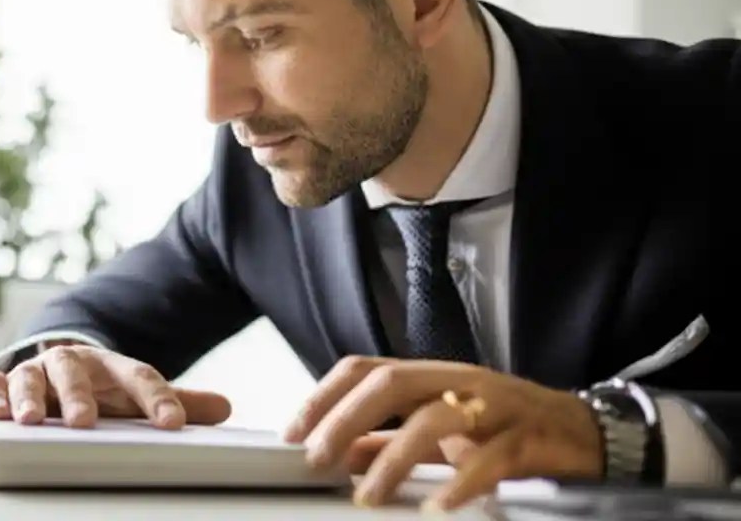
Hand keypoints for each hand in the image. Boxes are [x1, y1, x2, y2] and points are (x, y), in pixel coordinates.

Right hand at [0, 344, 230, 428]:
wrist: (56, 369)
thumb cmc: (101, 389)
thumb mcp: (135, 395)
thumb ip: (177, 400)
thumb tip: (226, 407)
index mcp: (111, 366)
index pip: (138, 377)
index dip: (157, 398)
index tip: (172, 422)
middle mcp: (71, 364)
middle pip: (75, 371)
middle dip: (78, 395)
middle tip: (84, 421)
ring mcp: (35, 371)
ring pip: (30, 376)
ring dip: (29, 397)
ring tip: (32, 419)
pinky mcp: (3, 381)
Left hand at [283, 356, 602, 511]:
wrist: (581, 431)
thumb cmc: (501, 429)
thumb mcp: (439, 429)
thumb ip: (388, 440)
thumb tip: (339, 456)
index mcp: (431, 375)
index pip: (366, 369)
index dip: (325, 395)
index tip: (293, 431)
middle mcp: (457, 380)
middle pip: (391, 383)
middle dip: (346, 419)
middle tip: (317, 459)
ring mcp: (493, 405)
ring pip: (435, 419)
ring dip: (393, 457)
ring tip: (368, 495)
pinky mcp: (527, 438)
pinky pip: (491, 459)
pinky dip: (461, 483)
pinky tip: (437, 506)